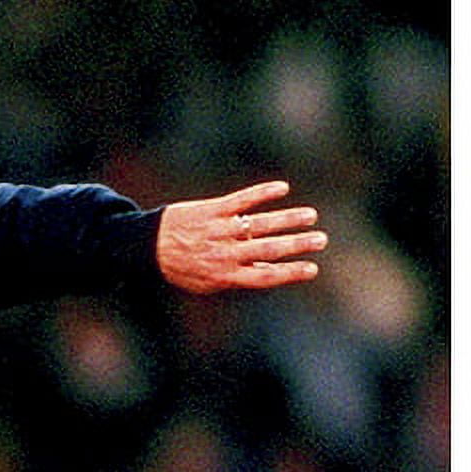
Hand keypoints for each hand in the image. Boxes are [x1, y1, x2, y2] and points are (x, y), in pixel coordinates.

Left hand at [156, 180, 326, 294]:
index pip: (265, 276)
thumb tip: (271, 270)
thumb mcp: (207, 283)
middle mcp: (225, 254)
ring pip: (260, 224)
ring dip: (288, 219)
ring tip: (311, 216)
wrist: (148, 248)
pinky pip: (242, 200)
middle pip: (269, 249)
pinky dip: (262, 193)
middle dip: (297, 245)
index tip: (312, 269)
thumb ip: (238, 276)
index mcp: (226, 276)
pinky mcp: (213, 210)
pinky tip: (282, 188)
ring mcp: (220, 231)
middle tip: (322, 240)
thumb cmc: (182, 268)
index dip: (290, 273)